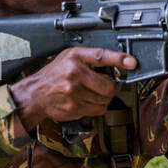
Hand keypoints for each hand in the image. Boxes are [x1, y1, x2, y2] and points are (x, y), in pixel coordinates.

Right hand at [9, 47, 137, 129]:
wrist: (35, 94)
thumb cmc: (55, 74)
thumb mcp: (70, 58)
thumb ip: (91, 59)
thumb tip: (117, 65)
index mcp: (74, 59)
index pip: (101, 57)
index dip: (119, 59)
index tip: (131, 62)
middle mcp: (74, 75)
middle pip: (109, 86)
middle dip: (111, 87)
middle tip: (106, 85)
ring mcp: (74, 94)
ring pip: (105, 100)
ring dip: (104, 98)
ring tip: (92, 92)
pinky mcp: (75, 108)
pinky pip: (98, 110)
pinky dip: (97, 107)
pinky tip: (86, 101)